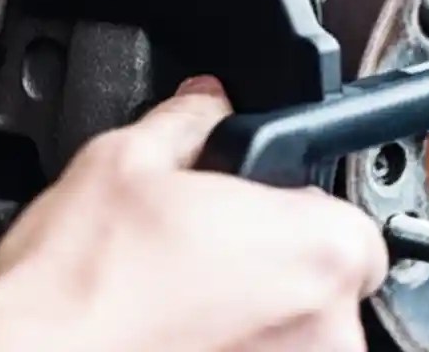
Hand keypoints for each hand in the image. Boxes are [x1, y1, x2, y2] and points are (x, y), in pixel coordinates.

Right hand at [0, 77, 388, 351]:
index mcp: (319, 249)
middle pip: (322, 288)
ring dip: (252, 325)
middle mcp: (328, 330)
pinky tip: (176, 340)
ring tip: (177, 309)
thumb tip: (205, 100)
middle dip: (269, 271)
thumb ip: (188, 120)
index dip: (293, 219)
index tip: (252, 223)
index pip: (350, 226)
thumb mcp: (124, 161)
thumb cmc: (77, 289)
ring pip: (290, 339)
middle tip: (199, 263)